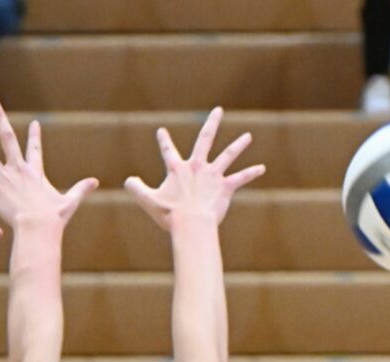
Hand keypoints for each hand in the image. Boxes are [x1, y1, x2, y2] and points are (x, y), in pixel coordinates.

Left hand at [0, 98, 97, 233]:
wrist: (38, 227)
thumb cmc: (54, 219)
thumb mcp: (70, 202)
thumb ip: (81, 190)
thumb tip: (97, 182)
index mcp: (35, 171)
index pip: (35, 148)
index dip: (35, 136)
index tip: (34, 123)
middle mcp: (17, 168)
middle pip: (6, 137)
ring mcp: (3, 177)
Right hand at [124, 106, 263, 231]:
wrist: (191, 224)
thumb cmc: (170, 214)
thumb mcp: (148, 200)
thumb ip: (136, 188)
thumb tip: (128, 180)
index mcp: (178, 169)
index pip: (168, 151)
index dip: (163, 141)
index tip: (161, 131)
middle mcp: (197, 166)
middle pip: (205, 139)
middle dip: (212, 123)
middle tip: (219, 110)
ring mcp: (213, 175)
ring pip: (228, 155)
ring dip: (238, 145)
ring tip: (248, 137)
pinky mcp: (225, 187)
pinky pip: (240, 178)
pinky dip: (251, 173)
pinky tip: (262, 168)